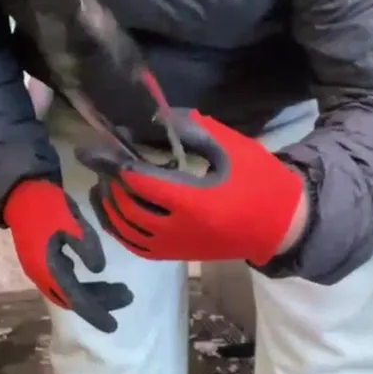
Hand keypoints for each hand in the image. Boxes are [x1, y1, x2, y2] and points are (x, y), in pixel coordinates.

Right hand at [3, 180, 132, 331]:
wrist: (20, 192)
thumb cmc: (47, 205)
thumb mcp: (71, 221)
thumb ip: (86, 246)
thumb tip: (100, 270)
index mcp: (48, 269)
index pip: (76, 299)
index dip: (95, 313)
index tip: (114, 326)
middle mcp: (43, 275)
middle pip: (75, 299)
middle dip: (101, 302)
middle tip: (128, 297)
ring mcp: (42, 268)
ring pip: (71, 290)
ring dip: (95, 293)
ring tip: (120, 288)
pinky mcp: (44, 259)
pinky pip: (66, 281)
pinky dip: (85, 284)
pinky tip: (99, 277)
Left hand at [74, 111, 305, 264]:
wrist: (280, 224)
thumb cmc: (259, 180)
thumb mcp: (231, 147)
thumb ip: (192, 130)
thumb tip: (155, 117)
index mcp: (193, 201)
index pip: (139, 180)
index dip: (112, 162)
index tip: (92, 147)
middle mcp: (177, 229)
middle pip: (126, 205)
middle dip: (108, 180)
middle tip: (97, 157)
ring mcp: (174, 247)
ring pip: (126, 228)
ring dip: (108, 204)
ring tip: (102, 179)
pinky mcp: (175, 256)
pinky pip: (135, 245)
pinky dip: (118, 227)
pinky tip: (112, 207)